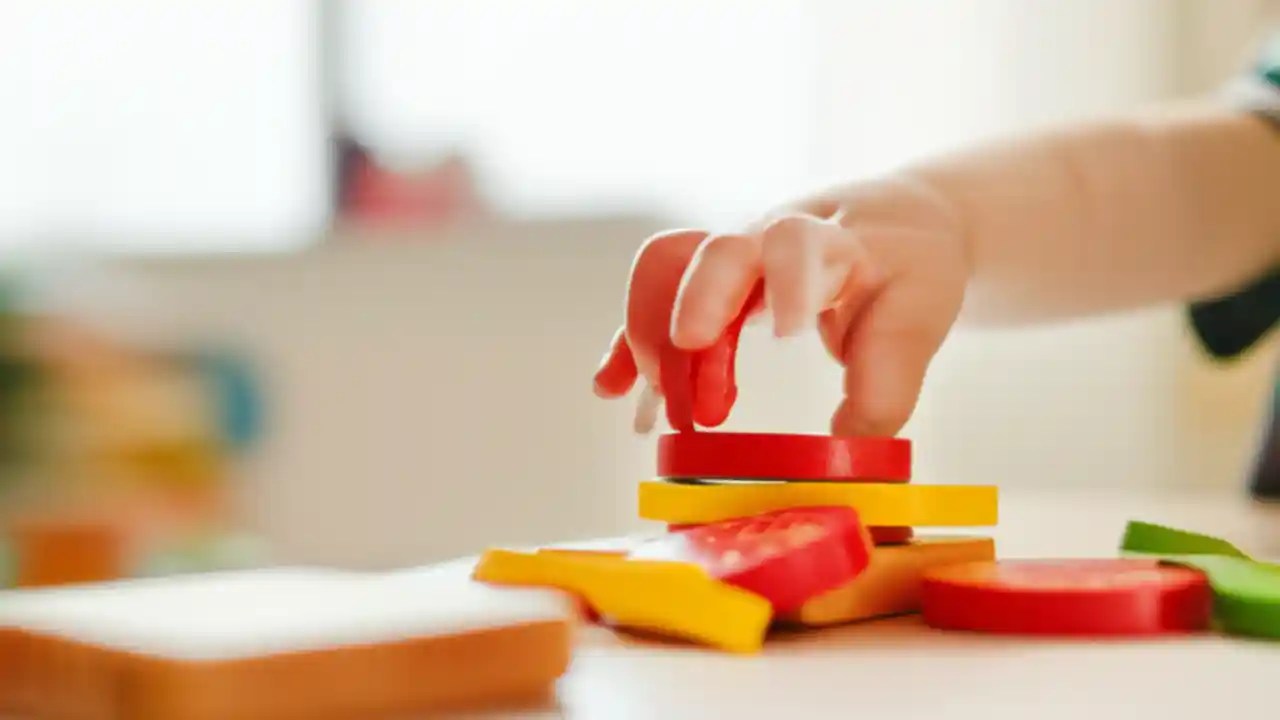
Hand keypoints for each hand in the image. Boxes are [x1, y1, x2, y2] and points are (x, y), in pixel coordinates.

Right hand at [592, 174, 969, 436]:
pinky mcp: (708, 280)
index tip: (784, 333)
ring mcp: (732, 255)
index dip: (786, 282)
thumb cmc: (908, 263)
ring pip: (671, 273)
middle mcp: (771, 236)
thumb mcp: (920, 314)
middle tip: (696, 370)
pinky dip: (627, 346)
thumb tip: (845, 451)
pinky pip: (654, 303)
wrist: (893, 220)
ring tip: (673, 413)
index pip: (800, 242)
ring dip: (658, 342)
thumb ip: (887, 381)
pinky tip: (610, 388)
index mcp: (833, 240)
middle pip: (718, 250)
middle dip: (698, 308)